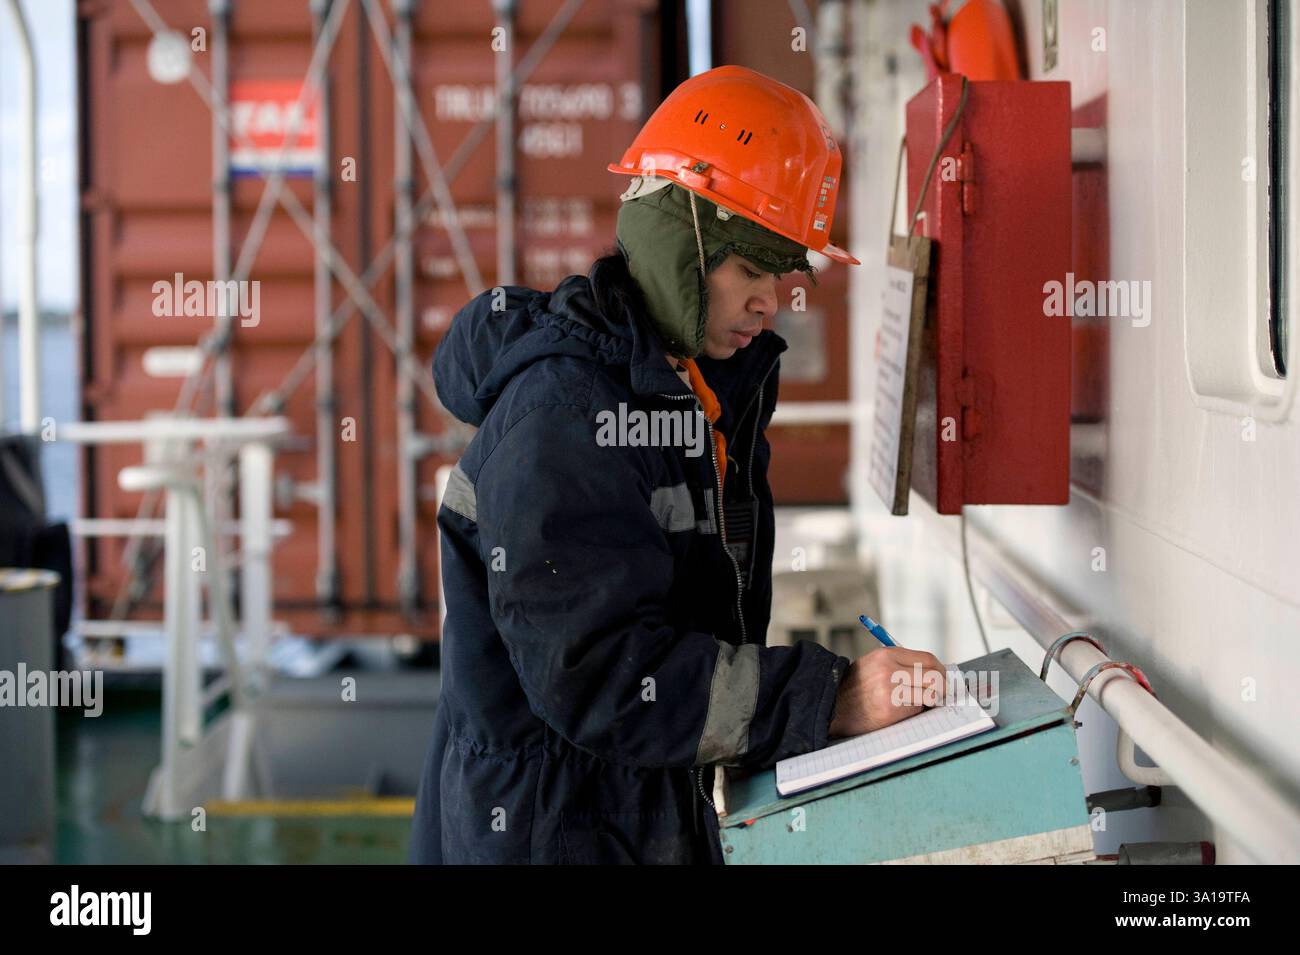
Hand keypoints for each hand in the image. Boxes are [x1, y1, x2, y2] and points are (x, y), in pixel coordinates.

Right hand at [828, 646, 949, 737]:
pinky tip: (900, 711)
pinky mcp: (890, 709)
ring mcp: (891, 690)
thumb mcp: (875, 664)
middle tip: (940, 695)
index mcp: (887, 654)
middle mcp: (890, 669)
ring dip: (928, 701)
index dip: (940, 670)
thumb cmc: (856, 687)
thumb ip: (901, 664)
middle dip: (942, 687)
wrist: (833, 705)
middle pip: (935, 676)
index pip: (929, 659)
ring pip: (930, 695)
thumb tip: (934, 673)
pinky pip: (916, 709)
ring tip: (916, 703)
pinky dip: (914, 711)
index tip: (943, 679)